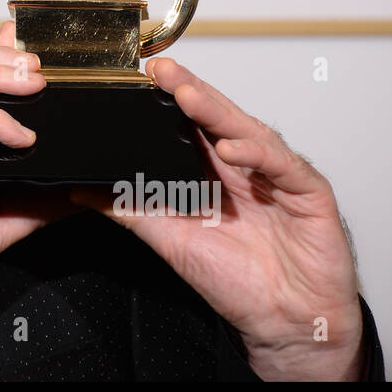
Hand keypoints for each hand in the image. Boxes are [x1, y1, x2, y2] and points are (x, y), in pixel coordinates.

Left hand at [73, 57, 365, 380]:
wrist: (288, 321)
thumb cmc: (239, 281)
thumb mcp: (171, 240)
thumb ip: (131, 210)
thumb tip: (82, 189)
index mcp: (215, 172)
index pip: (188, 126)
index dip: (166, 100)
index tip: (139, 79)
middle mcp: (246, 166)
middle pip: (216, 118)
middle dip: (188, 90)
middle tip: (160, 70)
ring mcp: (278, 176)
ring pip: (247, 131)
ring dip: (216, 112)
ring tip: (187, 95)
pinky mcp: (309, 192)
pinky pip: (282, 165)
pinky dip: (256, 155)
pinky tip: (231, 149)